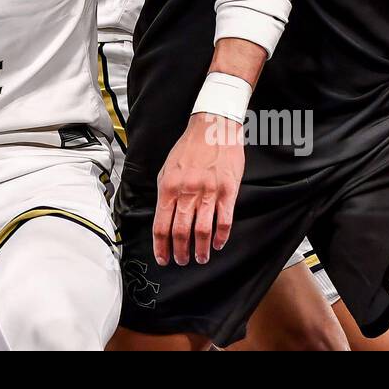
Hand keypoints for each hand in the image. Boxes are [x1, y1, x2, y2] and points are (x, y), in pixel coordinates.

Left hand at [154, 112, 243, 265]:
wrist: (213, 128)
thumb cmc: (189, 148)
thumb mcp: (167, 168)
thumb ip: (166, 193)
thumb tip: (163, 217)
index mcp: (168, 186)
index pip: (161, 224)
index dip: (161, 246)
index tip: (163, 258)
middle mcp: (186, 191)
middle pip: (180, 231)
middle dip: (180, 251)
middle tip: (182, 261)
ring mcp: (208, 192)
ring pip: (202, 230)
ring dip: (200, 249)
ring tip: (200, 258)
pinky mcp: (228, 190)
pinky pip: (224, 220)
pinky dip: (220, 237)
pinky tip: (217, 244)